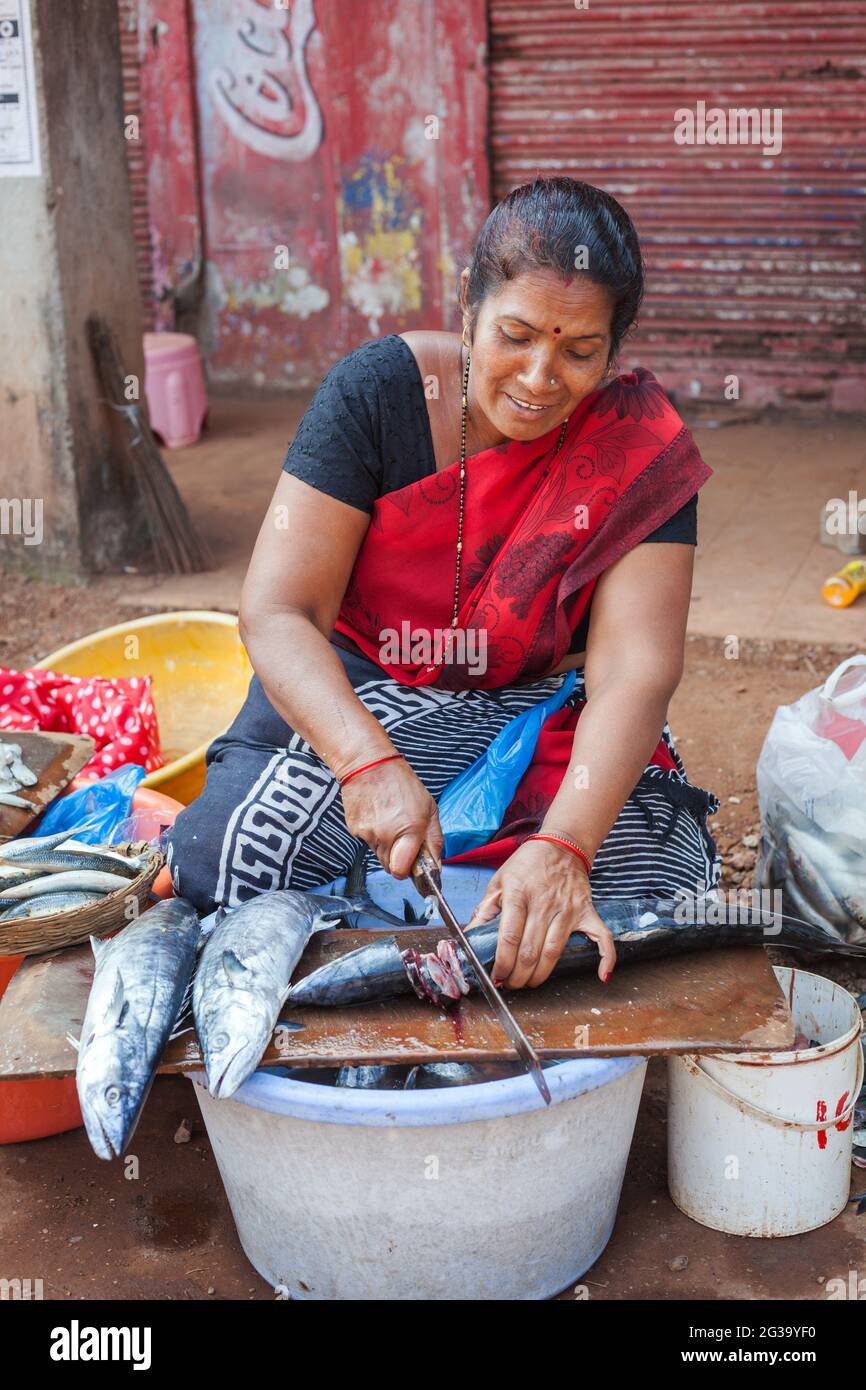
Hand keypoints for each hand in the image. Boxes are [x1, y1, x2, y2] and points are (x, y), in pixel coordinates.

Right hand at [341, 758, 442, 879]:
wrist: (368, 765)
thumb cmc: (401, 782)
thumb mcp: (429, 808)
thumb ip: (434, 840)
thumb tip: (435, 864)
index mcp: (409, 830)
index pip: (401, 872)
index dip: (407, 871)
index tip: (412, 864)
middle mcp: (387, 835)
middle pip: (390, 866)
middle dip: (399, 858)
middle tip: (403, 838)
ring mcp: (368, 834)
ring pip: (379, 855)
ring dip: (387, 846)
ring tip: (390, 821)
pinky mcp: (355, 830)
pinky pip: (368, 842)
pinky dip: (374, 834)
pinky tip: (378, 816)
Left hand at [467, 839, 615, 987]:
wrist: (561, 845)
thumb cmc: (527, 864)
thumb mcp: (499, 881)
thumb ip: (485, 909)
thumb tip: (469, 936)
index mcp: (518, 894)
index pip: (509, 937)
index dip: (501, 963)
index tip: (496, 976)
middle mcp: (544, 903)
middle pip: (530, 951)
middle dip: (518, 975)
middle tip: (510, 983)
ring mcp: (568, 909)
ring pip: (554, 952)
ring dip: (540, 975)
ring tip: (529, 983)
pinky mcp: (587, 912)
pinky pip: (601, 937)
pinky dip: (605, 958)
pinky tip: (601, 976)